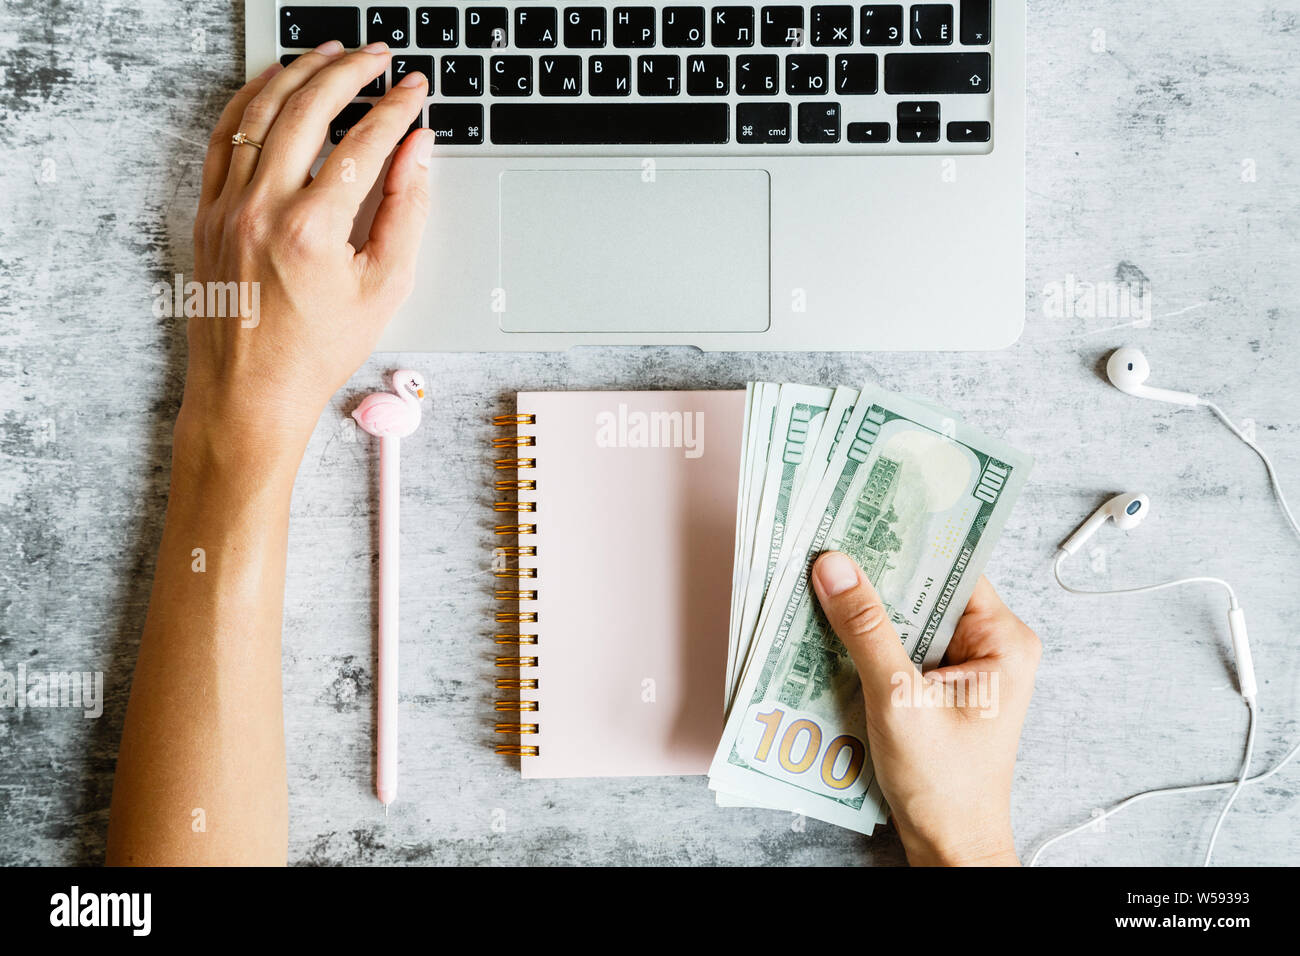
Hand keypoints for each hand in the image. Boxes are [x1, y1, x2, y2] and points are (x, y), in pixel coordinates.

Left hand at [181, 41, 432, 464]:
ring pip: (261, 113)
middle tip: (378, 57)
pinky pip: (224, 137)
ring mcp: (227, 206)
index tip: (413, 91)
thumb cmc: (316, 352)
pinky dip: (250, 101)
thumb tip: (418, 151)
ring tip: (331, 54)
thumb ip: (406, 211)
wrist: (251, 392)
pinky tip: (275, 84)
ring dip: (299, 73)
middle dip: (349, 73)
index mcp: (311, 230)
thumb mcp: (383, 288)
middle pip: (308, 110)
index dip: (394, 110)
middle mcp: (262, 208)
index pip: (362, 144)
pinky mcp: (206, 212)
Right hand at [811, 552, 1040, 865]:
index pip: (952, 567)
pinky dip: (870, 637)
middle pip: (928, 588)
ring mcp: (966, 665)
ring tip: (822, 581)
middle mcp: (991, 644)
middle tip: (829, 547)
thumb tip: (835, 567)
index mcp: (1004, 639)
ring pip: (910, 615)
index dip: (908, 541)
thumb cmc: (943, 784)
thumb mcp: (899, 698)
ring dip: (869, 607)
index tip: (864, 516)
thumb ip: (866, 629)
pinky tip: (834, 626)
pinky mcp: (940, 684)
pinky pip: (902, 643)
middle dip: (878, 573)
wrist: (950, 845)